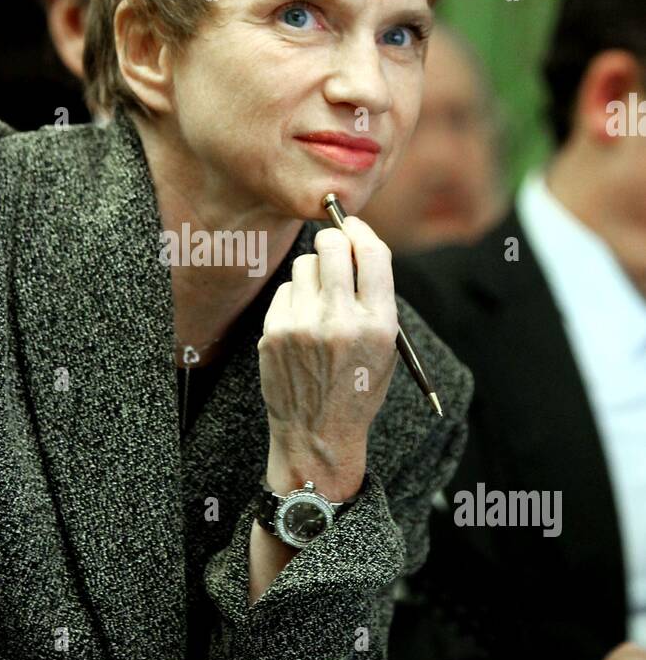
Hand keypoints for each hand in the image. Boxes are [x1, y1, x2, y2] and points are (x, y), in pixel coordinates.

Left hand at [259, 216, 397, 500]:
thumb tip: (354, 241)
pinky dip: (293, 299)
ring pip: (304, 265)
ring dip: (312, 273)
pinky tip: (300, 325)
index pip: (372, 252)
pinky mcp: (274, 333)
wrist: (317, 434)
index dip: (360, 230)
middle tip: (332, 247)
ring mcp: (303, 326)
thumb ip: (375, 297)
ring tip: (319, 302)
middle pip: (332, 246)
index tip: (352, 225)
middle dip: (332, 239)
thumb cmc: (356, 386)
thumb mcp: (385, 346)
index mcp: (379, 324)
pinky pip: (284, 291)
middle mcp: (341, 321)